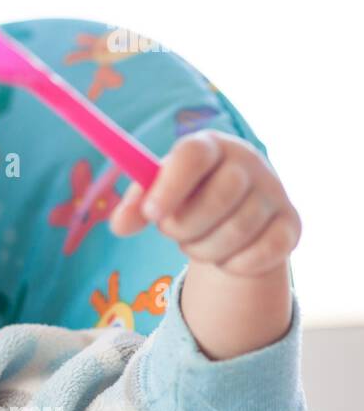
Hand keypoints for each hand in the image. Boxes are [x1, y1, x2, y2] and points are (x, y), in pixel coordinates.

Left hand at [109, 130, 300, 278]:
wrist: (234, 215)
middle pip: (218, 197)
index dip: (171, 185)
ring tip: (195, 243)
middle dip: (184, 226)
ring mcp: (274, 192)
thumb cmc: (187, 197)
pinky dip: (235, 264)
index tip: (151, 214)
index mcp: (209, 146)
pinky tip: (225, 257)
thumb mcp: (158, 196)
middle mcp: (248, 162)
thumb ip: (137, 206)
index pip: (193, 155)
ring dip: (204, 248)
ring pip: (238, 230)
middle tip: (171, 232)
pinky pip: (263, 253)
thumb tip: (120, 225)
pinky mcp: (291, 224)